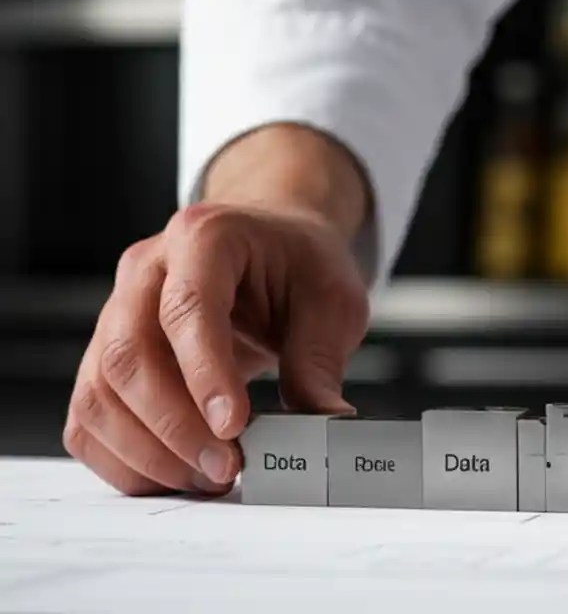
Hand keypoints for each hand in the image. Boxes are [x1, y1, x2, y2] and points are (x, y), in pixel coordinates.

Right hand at [63, 202, 369, 495]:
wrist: (272, 247)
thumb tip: (324, 424)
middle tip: (228, 467)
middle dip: (176, 427)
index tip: (233, 427)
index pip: (187, 308)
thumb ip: (319, 362)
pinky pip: (88, 416)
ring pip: (99, 393)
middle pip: (129, 355)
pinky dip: (123, 459)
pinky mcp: (105, 357)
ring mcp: (115, 313)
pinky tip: (174, 475)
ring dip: (148, 451)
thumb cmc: (298, 265)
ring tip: (209, 477)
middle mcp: (146, 272)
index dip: (204, 373)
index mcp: (205, 238)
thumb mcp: (332, 301)